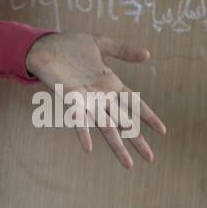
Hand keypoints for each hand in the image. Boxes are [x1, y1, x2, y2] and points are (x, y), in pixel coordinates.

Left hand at [24, 32, 165, 167]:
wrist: (43, 45)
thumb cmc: (70, 45)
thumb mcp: (101, 43)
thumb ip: (123, 50)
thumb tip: (148, 54)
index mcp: (110, 83)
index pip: (134, 103)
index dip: (148, 116)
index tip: (163, 131)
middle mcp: (101, 96)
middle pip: (124, 121)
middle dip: (137, 139)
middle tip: (151, 158)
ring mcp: (86, 100)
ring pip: (105, 126)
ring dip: (116, 145)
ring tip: (128, 164)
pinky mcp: (70, 99)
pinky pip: (78, 119)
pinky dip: (83, 133)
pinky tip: (89, 147)